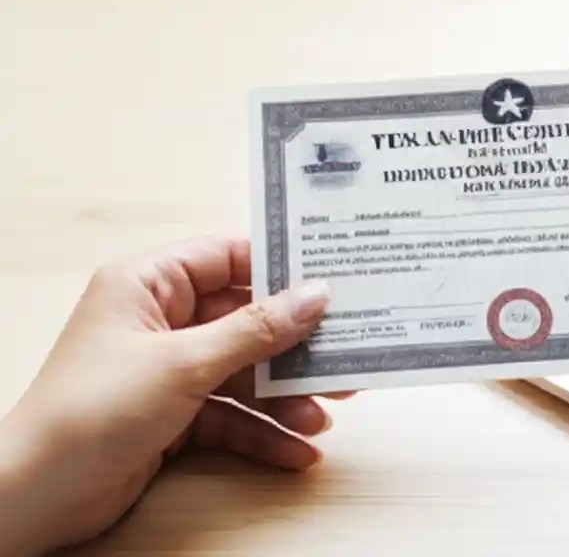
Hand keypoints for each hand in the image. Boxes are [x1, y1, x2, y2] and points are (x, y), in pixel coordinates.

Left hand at [0, 237, 345, 554]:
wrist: (36, 497)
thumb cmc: (91, 411)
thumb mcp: (184, 363)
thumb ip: (256, 330)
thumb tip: (315, 296)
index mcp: (148, 285)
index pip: (228, 258)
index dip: (281, 269)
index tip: (335, 281)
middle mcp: (159, 322)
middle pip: (246, 321)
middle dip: (295, 347)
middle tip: (345, 356)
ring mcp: (167, 371)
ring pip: (244, 373)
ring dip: (285, 397)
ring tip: (324, 417)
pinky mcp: (172, 416)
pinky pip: (232, 415)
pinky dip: (264, 432)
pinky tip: (297, 450)